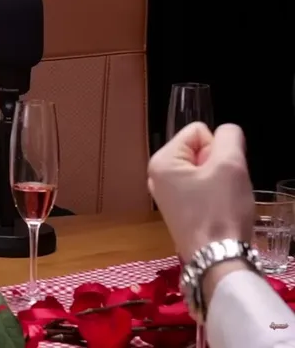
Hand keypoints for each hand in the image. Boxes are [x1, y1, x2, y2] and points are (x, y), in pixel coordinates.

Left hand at [147, 122, 253, 260]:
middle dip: (217, 164)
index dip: (217, 148)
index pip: (198, 131)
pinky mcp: (178, 209)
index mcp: (161, 160)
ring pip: (203, 170)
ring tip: (221, 200)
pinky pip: (202, 188)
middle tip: (222, 188)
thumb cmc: (220, 211)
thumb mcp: (230, 165)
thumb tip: (226, 132)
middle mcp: (157, 175)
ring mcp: (166, 194)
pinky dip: (214, 196)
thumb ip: (229, 138)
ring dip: (218, 180)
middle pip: (198, 150)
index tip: (220, 172)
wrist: (218, 258)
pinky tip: (217, 211)